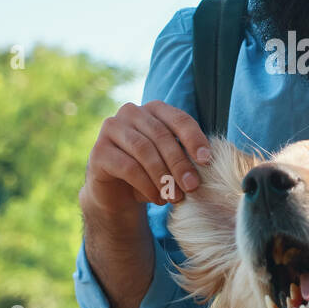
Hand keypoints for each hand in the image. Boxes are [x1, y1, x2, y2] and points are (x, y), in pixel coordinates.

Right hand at [80, 101, 211, 211]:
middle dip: (180, 163)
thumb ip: (187, 155)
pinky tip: (157, 198)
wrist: (118, 195)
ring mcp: (111, 129)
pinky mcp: (99, 151)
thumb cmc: (151, 173)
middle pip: (161, 135)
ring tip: (175, 197)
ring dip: (163, 176)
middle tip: (192, 186)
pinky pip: (128, 166)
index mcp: (154, 109)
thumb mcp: (172, 162)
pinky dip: (146, 184)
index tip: (207, 161)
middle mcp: (131, 112)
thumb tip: (209, 161)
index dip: (194, 139)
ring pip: (144, 150)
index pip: (179, 119)